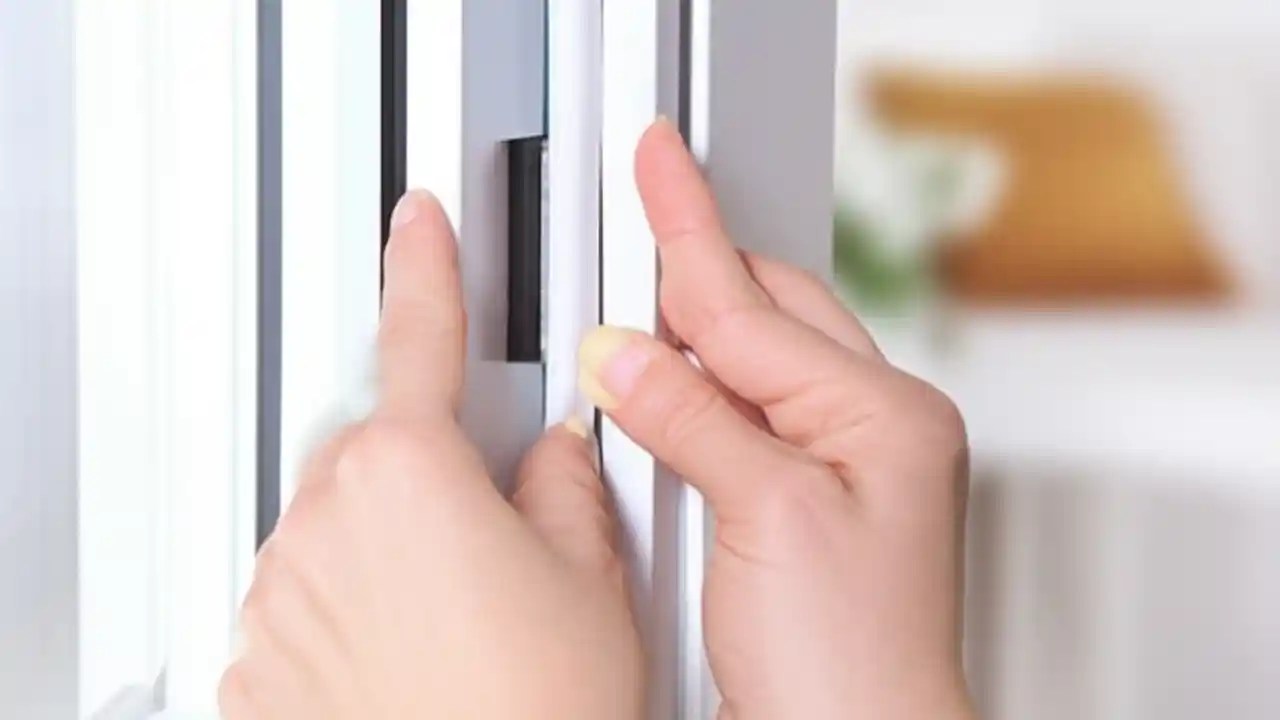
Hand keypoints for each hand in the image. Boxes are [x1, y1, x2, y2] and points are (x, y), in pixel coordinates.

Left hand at [219, 192, 642, 718]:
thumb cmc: (538, 712)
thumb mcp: (594, 579)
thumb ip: (568, 485)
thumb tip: (554, 455)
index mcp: (410, 476)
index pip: (418, 338)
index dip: (424, 268)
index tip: (416, 222)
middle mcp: (327, 523)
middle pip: (381, 452)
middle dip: (434, 475)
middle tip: (503, 544)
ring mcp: (284, 595)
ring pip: (344, 531)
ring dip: (396, 553)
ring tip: (471, 628)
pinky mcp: (263, 662)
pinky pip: (311, 603)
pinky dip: (356, 616)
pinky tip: (423, 663)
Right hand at [577, 120, 973, 719]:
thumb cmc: (854, 667)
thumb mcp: (771, 518)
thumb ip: (696, 419)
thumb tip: (625, 355)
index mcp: (883, 417)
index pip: (753, 308)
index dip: (689, 232)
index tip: (661, 161)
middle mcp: (868, 434)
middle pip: (765, 315)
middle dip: (697, 275)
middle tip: (636, 228)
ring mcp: (835, 472)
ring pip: (750, 365)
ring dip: (689, 344)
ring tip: (638, 320)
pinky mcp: (796, 511)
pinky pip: (739, 424)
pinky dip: (693, 405)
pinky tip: (662, 399)